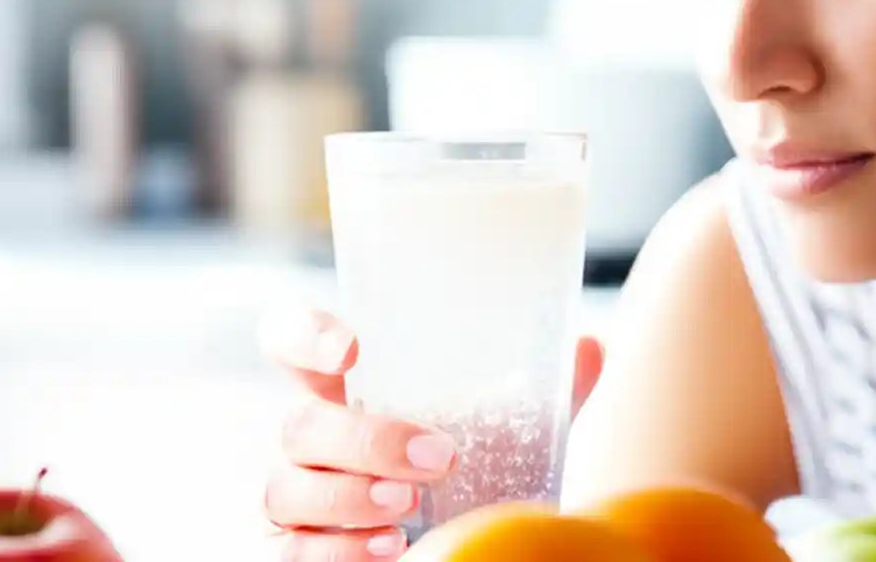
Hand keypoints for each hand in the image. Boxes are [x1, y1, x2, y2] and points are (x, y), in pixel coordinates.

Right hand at [261, 308, 603, 560]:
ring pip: (285, 486)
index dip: (303, 335)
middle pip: (299, 422)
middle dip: (367, 439)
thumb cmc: (463, 469)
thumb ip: (544, 392)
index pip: (291, 339)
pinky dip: (339, 549)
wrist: (454, 538)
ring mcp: (291, 491)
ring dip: (350, 497)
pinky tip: (389, 548)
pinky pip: (291, 549)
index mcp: (343, 386)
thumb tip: (589, 348)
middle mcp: (308, 434)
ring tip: (409, 509)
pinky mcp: (288, 546)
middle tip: (437, 457)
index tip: (352, 349)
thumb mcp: (506, 429)